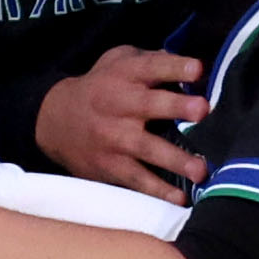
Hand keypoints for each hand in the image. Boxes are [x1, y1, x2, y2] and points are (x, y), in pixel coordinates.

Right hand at [35, 48, 209, 202]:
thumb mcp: (119, 61)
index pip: (151, 66)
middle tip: (202, 109)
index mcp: (125, 74)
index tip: (197, 69)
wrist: (55, 120)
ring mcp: (114, 138)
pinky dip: (158, 190)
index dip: (174, 67)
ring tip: (200, 170)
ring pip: (146, 148)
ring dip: (175, 159)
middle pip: (149, 104)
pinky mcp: (111, 166)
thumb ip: (151, 60)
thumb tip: (193, 69)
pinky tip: (180, 198)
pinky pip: (137, 179)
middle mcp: (119, 104)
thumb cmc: (101, 87)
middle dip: (177, 106)